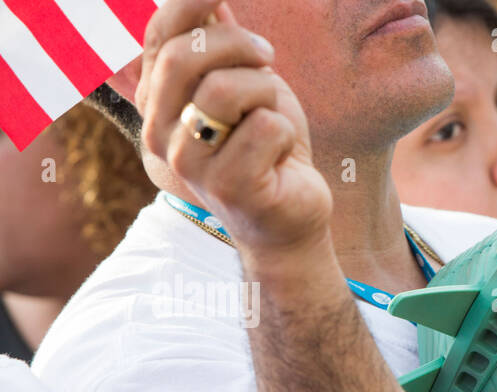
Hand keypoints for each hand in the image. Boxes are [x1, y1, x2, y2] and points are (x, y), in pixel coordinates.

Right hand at [136, 0, 331, 255]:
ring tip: (272, 115)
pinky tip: (280, 155)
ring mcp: (190, 164)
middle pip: (184, 58)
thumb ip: (222, 45)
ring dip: (266, 92)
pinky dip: (285, 132)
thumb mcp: (245, 86)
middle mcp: (160, 133)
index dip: (188, 3)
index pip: (159, 38)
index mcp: (158, 103)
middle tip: (268, 58)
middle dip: (237, 45)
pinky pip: (266, 128)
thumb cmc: (266, 149)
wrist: (290, 217)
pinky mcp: (229, 187)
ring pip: (226, 90)